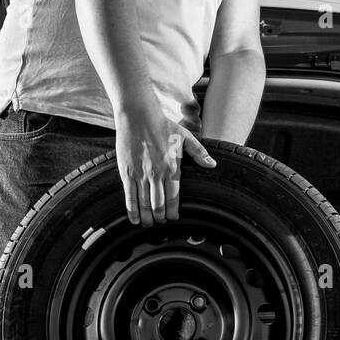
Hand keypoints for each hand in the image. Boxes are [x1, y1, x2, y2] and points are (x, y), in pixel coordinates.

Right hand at [115, 102, 215, 225]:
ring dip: (147, 218)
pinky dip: (132, 211)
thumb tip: (212, 164)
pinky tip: (135, 219)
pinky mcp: (127, 173)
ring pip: (144, 205)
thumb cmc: (162, 125)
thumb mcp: (185, 137)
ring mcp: (141, 175)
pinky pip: (130, 197)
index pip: (174, 198)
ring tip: (149, 223)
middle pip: (159, 206)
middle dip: (160, 218)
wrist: (138, 115)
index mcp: (172, 168)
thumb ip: (199, 153)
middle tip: (160, 223)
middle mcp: (157, 175)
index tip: (173, 218)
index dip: (173, 213)